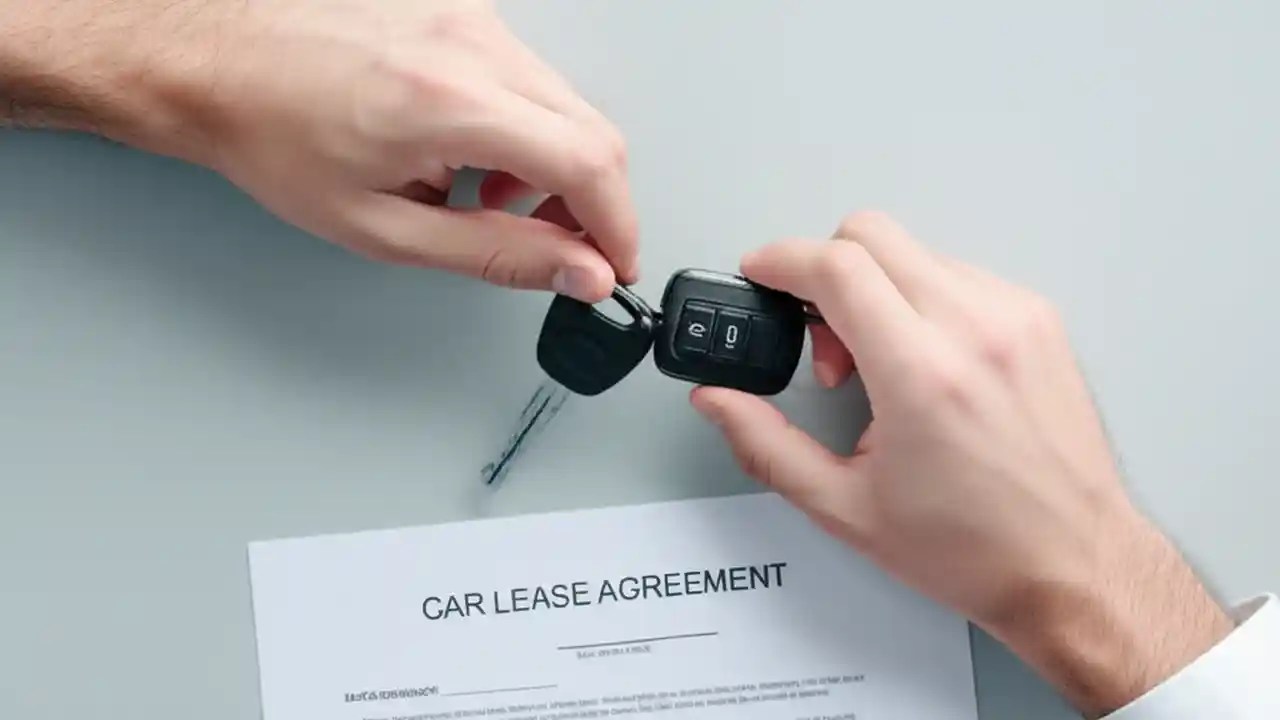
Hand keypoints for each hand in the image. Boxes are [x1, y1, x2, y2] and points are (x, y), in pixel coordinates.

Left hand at [2, 0, 636, 301]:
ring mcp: (470, 16)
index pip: (590, 165)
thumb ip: (497, 254)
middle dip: (590, 203)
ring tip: (487, 194)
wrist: (217, 61)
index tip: (614, 265)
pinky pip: (529, 75)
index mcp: (450, 100)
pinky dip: (521, 125)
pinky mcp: (462, 8)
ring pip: (565, 103)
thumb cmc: (275, 137)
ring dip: (551, 164)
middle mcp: (470, 43)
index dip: (618, 229)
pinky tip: (471, 148)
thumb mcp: (385, 228)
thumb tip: (576, 271)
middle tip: (560, 247)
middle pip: (593, 131)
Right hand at [692, 212, 1232, 715]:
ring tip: (879, 365)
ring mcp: (1017, 318)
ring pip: (916, 251)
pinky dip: (924, 300)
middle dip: (824, 271)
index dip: (782, 260)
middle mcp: (976, 330)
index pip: (838, 266)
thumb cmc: (975, 549)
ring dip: (876, 289)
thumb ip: (766, 444)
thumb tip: (717, 401)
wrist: (1075, 567)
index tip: (760, 273)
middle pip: (873, 235)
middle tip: (823, 341)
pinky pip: (959, 275)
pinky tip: (923, 360)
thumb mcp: (846, 508)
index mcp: (922, 374)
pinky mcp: (1040, 321)